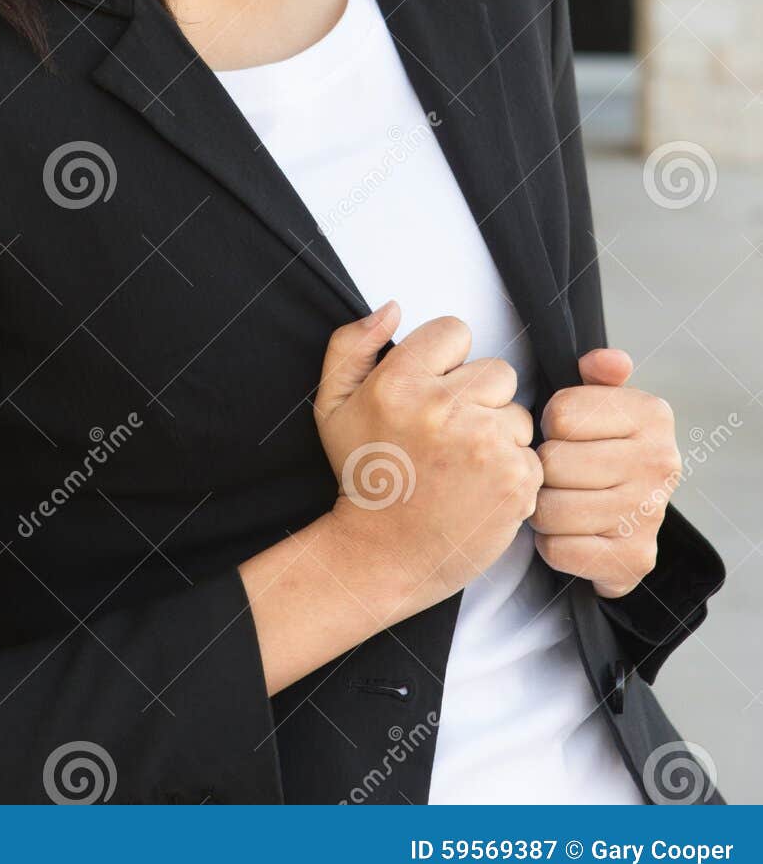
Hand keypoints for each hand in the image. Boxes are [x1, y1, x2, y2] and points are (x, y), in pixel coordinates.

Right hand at [314, 303, 543, 624]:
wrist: (382, 555)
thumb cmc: (363, 476)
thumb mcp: (332, 406)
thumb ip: (352, 345)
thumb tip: (392, 307)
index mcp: (401, 382)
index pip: (455, 331)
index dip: (445, 362)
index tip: (431, 395)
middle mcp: (445, 408)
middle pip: (496, 370)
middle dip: (477, 398)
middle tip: (449, 436)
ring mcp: (485, 445)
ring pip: (518, 413)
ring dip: (499, 434)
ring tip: (464, 465)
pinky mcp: (516, 480)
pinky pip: (532, 453)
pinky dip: (513, 471)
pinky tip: (480, 488)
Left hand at [530, 348, 681, 597]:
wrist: (632, 521)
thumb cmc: (604, 449)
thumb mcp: (604, 403)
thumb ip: (598, 374)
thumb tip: (604, 361)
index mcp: (652, 414)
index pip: (560, 413)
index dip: (549, 424)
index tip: (564, 434)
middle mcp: (659, 463)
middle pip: (552, 463)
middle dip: (543, 468)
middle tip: (558, 473)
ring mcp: (649, 514)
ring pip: (549, 508)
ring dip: (542, 507)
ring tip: (560, 499)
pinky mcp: (632, 560)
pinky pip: (556, 549)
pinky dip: (552, 543)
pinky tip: (570, 532)